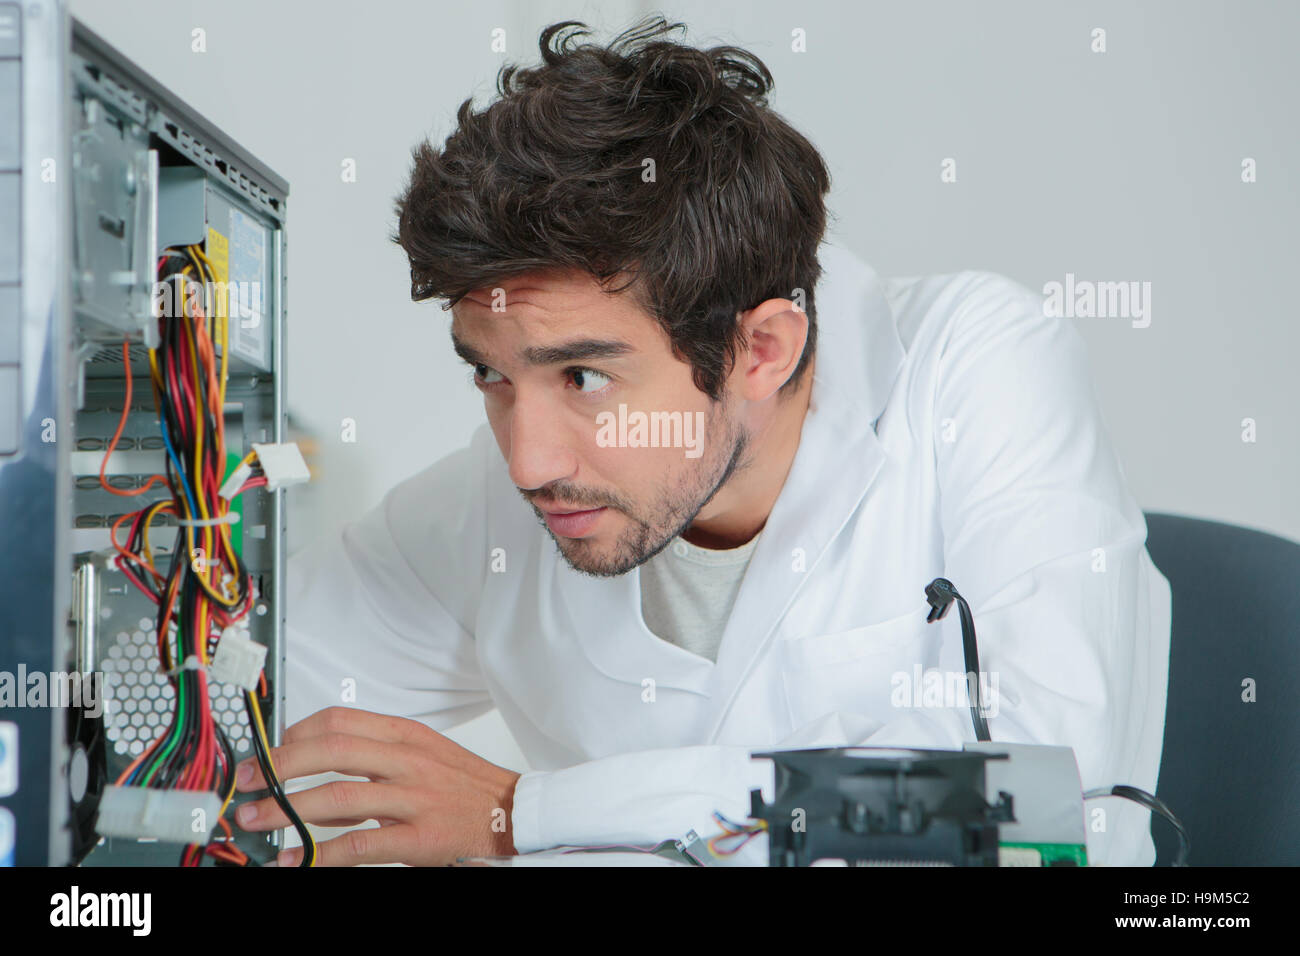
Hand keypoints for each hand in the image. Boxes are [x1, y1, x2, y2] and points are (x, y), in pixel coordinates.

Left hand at [233, 705, 519, 865]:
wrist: (514, 814)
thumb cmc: (466, 786)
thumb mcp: (423, 755)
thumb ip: (375, 760)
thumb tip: (322, 778)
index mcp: (406, 736)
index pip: (339, 721)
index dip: (294, 734)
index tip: (267, 751)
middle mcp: (407, 761)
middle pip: (331, 751)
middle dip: (279, 765)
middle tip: (248, 781)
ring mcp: (413, 798)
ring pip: (338, 797)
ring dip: (287, 809)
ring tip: (256, 821)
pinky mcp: (419, 837)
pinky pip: (359, 845)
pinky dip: (319, 854)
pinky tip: (296, 860)